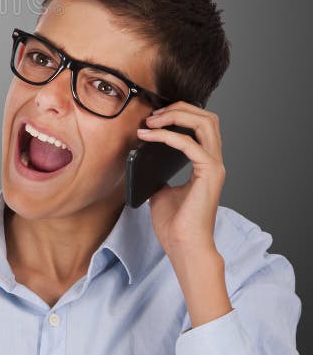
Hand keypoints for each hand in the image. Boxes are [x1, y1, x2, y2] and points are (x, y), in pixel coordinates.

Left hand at [136, 102, 225, 258]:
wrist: (183, 246)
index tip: (151, 117)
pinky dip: (167, 136)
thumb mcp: (159, 187)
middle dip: (179, 108)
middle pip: (207, 117)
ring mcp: (214, 167)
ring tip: (151, 121)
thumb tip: (139, 153)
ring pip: (205, 123)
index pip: (201, 124)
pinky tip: (149, 136)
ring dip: (176, 116)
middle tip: (153, 114)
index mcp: (205, 162)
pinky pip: (189, 144)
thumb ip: (156, 169)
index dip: (178, 113)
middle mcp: (213, 161)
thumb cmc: (174, 222)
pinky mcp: (209, 174)